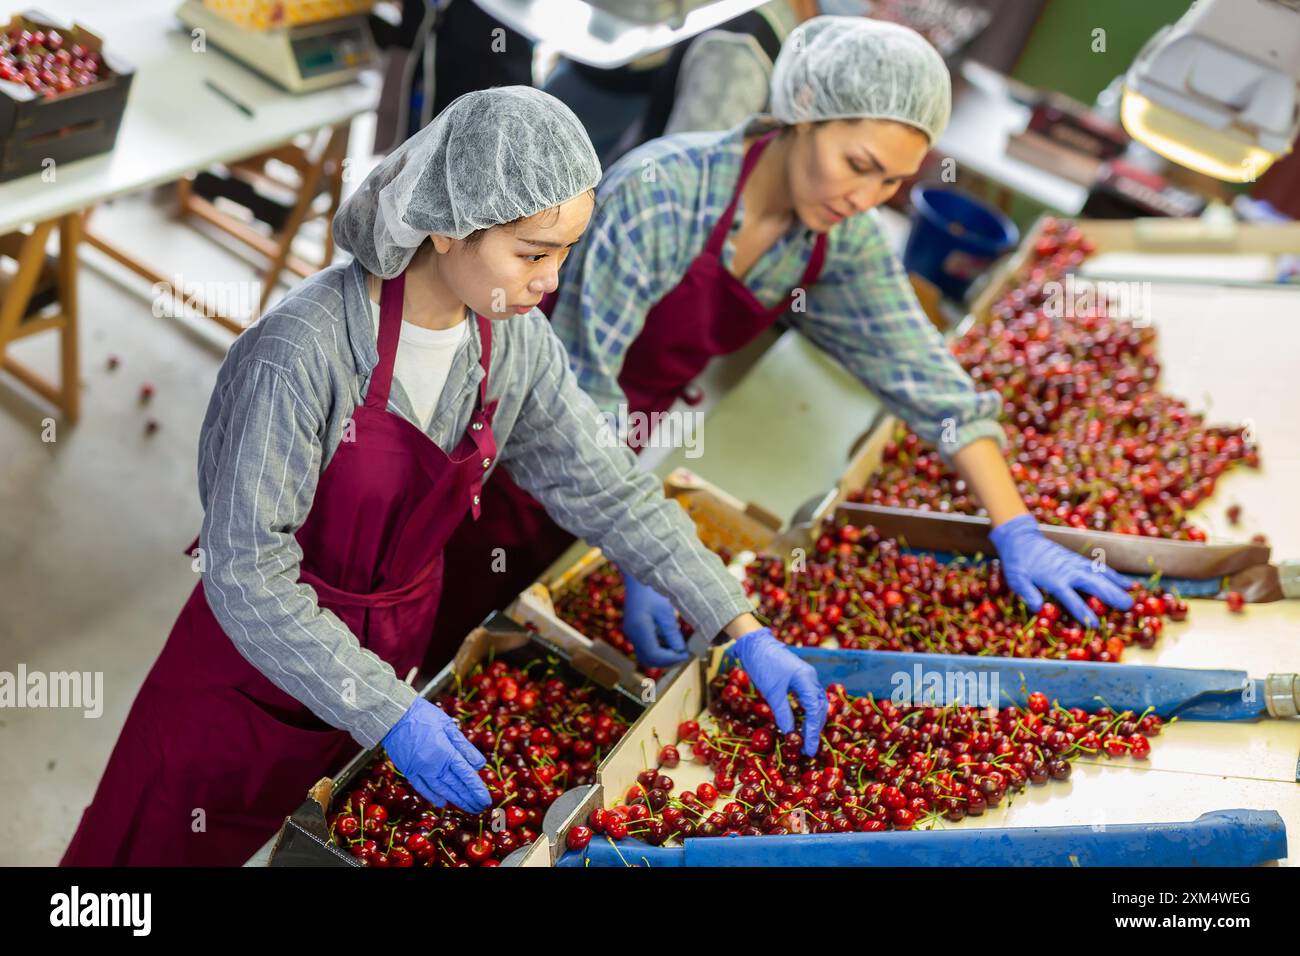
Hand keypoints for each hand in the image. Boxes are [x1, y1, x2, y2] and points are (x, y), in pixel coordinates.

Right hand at [382, 698, 490, 812]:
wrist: (393, 715)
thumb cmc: (423, 715)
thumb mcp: (448, 726)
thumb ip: (464, 746)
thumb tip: (480, 764)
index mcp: (446, 752)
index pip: (466, 775)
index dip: (477, 789)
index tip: (486, 800)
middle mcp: (433, 765)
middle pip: (455, 786)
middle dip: (469, 798)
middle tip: (481, 809)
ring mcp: (419, 770)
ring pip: (441, 790)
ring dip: (455, 800)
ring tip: (467, 808)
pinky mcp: (408, 771)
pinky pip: (422, 788)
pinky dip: (433, 797)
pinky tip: (443, 803)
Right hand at [622, 575, 690, 667]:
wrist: (637, 577)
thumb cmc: (652, 590)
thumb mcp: (665, 611)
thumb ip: (672, 633)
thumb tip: (681, 651)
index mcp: (639, 629)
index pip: (655, 655)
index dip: (671, 659)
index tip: (686, 655)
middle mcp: (632, 634)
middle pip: (649, 659)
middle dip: (667, 661)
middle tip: (683, 655)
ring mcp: (631, 633)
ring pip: (646, 655)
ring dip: (663, 657)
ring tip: (679, 649)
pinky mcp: (634, 630)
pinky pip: (645, 647)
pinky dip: (658, 649)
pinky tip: (670, 641)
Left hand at [733, 628, 826, 755]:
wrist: (755, 644)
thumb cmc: (763, 664)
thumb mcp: (772, 691)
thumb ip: (783, 712)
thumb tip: (790, 734)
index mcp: (807, 679)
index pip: (815, 711)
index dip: (813, 732)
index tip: (809, 749)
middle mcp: (811, 678)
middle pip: (820, 708)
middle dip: (815, 729)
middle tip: (808, 748)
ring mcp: (807, 677)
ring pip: (816, 704)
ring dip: (812, 722)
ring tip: (806, 739)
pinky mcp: (800, 678)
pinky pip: (809, 699)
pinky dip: (807, 713)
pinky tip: (802, 723)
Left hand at [989, 514, 1133, 628]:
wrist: (1020, 538)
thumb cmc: (1017, 562)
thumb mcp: (1016, 578)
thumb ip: (1027, 592)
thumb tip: (1037, 607)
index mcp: (1053, 578)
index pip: (1070, 597)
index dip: (1082, 611)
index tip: (1094, 624)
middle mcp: (1068, 570)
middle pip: (1093, 584)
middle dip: (1110, 595)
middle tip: (1127, 607)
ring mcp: (1074, 563)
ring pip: (1099, 574)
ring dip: (1116, 583)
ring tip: (1133, 593)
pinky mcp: (1077, 559)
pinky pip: (1097, 567)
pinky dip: (1112, 574)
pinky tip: (1124, 581)